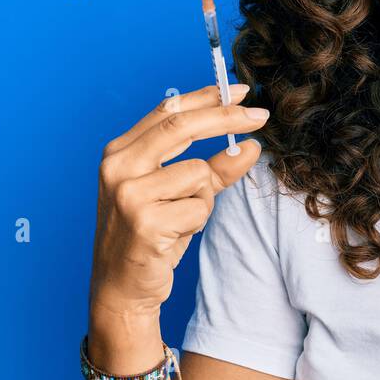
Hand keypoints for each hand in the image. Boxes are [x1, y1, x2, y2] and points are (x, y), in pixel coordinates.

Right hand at [89, 83, 268, 317]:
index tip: (240, 91)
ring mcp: (128, 193)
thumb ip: (215, 170)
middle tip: (261, 117)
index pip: (168, 110)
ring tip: (181, 219)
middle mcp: (118, 167)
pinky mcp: (144, 222)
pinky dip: (198, 221)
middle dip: (227, 118)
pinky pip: (199, 207)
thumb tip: (251, 146)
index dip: (207, 97)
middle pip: (183, 125)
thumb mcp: (182, 195)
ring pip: (198, 174)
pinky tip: (175, 235)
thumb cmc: (151, 236)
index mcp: (120, 152)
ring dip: (204, 198)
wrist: (121, 288)